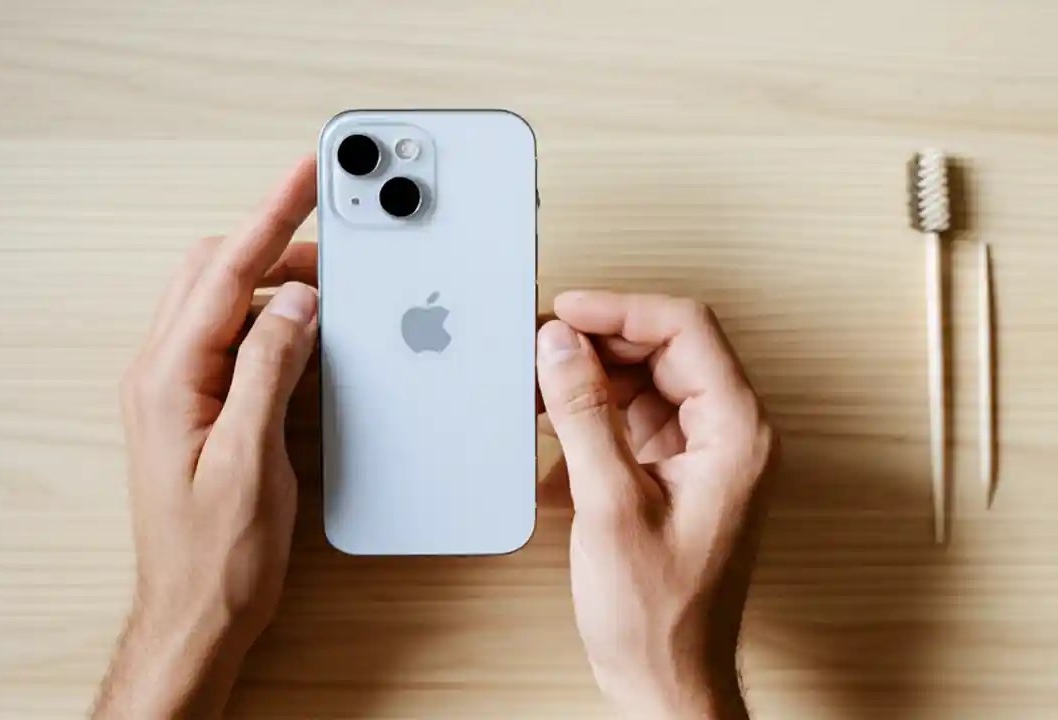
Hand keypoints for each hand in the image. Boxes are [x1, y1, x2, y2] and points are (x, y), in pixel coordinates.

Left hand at [93, 157, 319, 719]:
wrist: (192, 615)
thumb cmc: (216, 556)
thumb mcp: (251, 459)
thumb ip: (269, 369)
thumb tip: (297, 304)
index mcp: (168, 378)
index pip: (225, 273)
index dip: (270, 217)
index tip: (305, 176)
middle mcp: (160, 373)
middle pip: (215, 272)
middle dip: (274, 244)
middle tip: (335, 238)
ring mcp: (172, 388)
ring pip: (220, 301)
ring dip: (272, 282)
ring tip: (330, 285)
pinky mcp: (191, 406)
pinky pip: (227, 336)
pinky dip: (267, 319)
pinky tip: (302, 332)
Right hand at [535, 292, 774, 719]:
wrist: (665, 678)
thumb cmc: (659, 614)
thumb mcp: (610, 503)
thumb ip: (584, 415)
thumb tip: (560, 347)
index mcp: (735, 433)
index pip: (685, 328)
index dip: (620, 308)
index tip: (567, 309)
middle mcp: (728, 435)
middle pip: (662, 350)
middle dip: (596, 344)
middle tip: (539, 348)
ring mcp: (701, 454)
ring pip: (642, 383)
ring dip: (587, 384)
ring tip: (537, 393)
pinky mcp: (673, 474)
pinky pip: (631, 421)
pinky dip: (590, 423)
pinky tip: (555, 447)